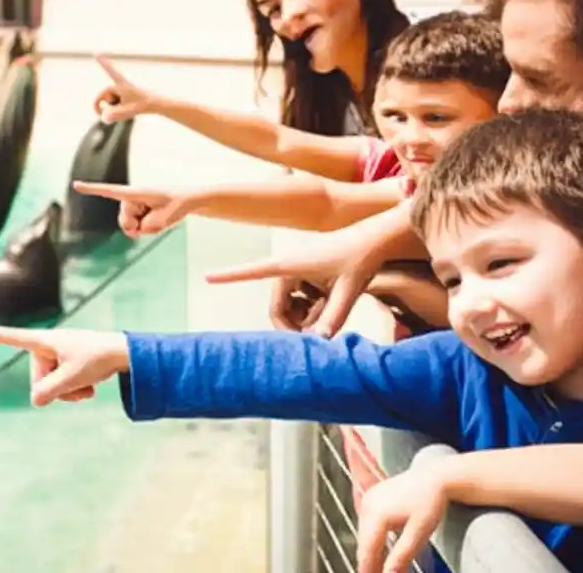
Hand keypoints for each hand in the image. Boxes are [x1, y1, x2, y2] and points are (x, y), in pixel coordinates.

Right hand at [0, 325, 129, 405]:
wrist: (127, 354)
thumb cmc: (98, 360)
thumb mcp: (71, 379)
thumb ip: (49, 391)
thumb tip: (35, 400)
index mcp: (46, 342)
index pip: (15, 338)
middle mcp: (50, 346)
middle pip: (38, 377)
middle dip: (56, 388)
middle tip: (78, 387)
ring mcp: (61, 354)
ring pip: (52, 383)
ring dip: (68, 391)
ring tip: (87, 389)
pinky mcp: (72, 362)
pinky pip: (63, 382)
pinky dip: (75, 388)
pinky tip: (91, 389)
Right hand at [72, 181, 191, 237]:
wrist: (186, 202)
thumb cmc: (177, 205)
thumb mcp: (165, 219)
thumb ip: (148, 225)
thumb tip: (137, 230)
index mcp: (136, 193)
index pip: (110, 191)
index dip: (93, 189)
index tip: (75, 184)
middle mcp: (132, 198)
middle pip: (124, 219)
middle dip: (135, 226)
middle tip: (154, 222)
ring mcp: (134, 206)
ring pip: (129, 226)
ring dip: (142, 228)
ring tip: (157, 219)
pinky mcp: (137, 213)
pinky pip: (135, 228)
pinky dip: (145, 229)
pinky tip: (154, 220)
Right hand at [93, 54, 160, 123]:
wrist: (158, 104)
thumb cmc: (144, 105)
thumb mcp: (129, 111)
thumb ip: (115, 115)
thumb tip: (104, 118)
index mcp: (122, 84)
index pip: (110, 71)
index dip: (103, 64)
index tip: (96, 54)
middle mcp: (121, 86)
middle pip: (104, 94)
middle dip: (101, 103)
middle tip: (102, 115)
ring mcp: (123, 92)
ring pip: (109, 101)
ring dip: (112, 108)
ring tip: (126, 109)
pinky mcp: (125, 97)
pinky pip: (114, 104)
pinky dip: (116, 109)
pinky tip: (127, 109)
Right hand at [206, 233, 384, 337]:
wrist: (375, 239)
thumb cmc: (360, 258)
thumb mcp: (349, 290)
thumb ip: (334, 317)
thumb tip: (319, 342)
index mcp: (291, 265)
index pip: (253, 271)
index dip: (229, 275)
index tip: (207, 276)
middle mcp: (290, 268)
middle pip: (278, 307)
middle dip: (293, 325)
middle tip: (315, 339)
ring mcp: (299, 272)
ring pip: (291, 306)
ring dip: (306, 318)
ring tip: (330, 314)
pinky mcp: (308, 276)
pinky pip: (301, 300)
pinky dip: (313, 309)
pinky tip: (332, 302)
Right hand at [356, 471, 449, 572]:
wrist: (436, 477)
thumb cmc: (431, 504)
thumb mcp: (420, 534)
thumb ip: (401, 556)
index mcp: (377, 514)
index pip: (367, 550)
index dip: (368, 570)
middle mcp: (367, 505)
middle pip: (363, 543)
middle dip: (369, 563)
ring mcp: (368, 499)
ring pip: (364, 534)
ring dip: (370, 552)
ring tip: (377, 569)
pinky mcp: (372, 497)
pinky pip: (368, 524)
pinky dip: (373, 539)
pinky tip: (380, 552)